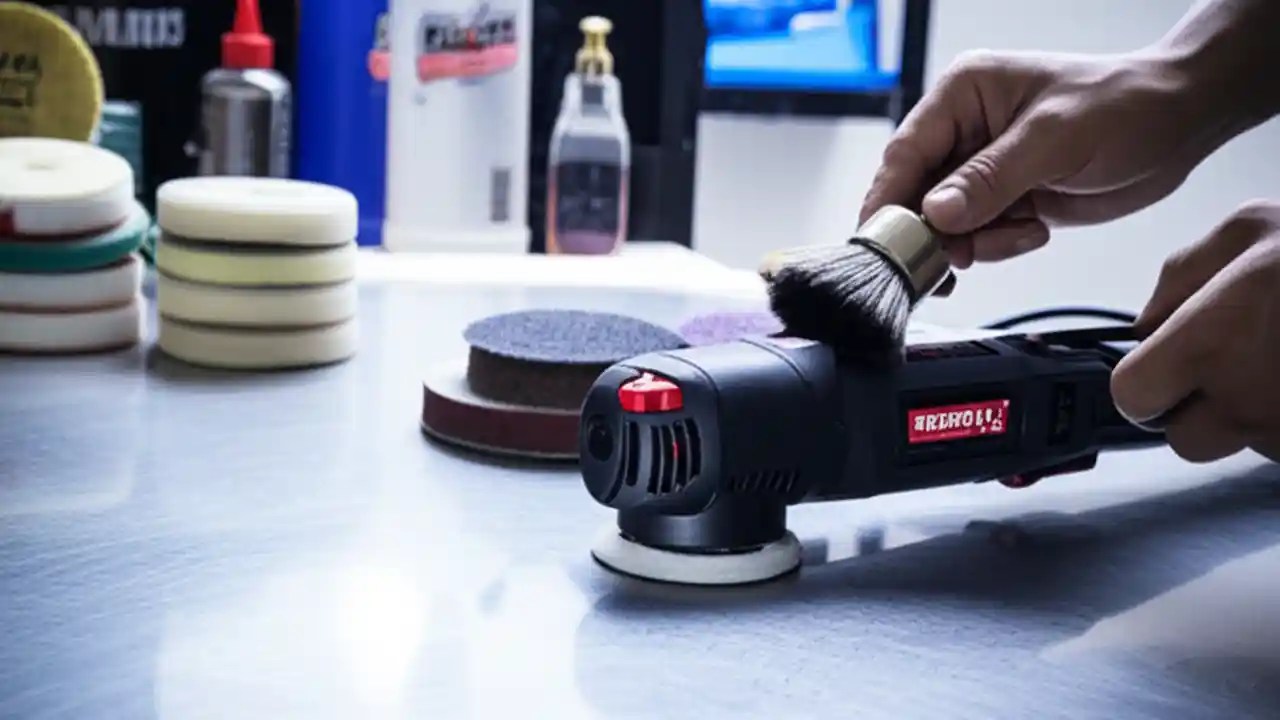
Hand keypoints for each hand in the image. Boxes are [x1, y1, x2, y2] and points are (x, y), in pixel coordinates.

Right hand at [861, 48, 1224, 268]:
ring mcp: (982, 168)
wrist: (1180, 124)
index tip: (883, 244)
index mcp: (964, 93)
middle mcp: (964, 130)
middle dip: (935, 232)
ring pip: (945, 224)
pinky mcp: (1003, 198)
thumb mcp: (1054, 139)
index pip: (905, 153)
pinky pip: (977, 237)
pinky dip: (999, 245)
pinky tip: (1034, 230)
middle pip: (916, 195)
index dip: (889, 201)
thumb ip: (990, 179)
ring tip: (1021, 231)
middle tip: (955, 260)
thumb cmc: (1125, 105)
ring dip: (975, 243)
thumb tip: (936, 214)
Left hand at [1111, 200, 1279, 462]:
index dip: (1143, 381)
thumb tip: (1146, 325)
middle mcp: (1247, 399)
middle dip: (1198, 408)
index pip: (1133, 397)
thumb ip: (1180, 276)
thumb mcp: (1253, 229)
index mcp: (1212, 342)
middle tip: (1231, 364)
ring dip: (1252, 415)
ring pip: (1241, 445)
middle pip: (1184, 439)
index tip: (1161, 364)